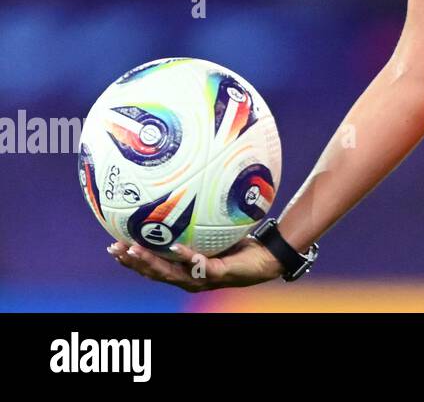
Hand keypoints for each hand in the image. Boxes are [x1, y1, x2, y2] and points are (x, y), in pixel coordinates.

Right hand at [108, 234, 283, 291]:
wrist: (266, 257)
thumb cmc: (238, 244)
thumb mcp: (213, 230)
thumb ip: (197, 219)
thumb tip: (185, 189)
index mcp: (183, 269)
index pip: (151, 266)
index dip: (130, 259)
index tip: (111, 247)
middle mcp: (188, 277)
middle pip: (153, 272)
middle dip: (132, 261)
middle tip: (115, 248)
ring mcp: (202, 279)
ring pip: (170, 273)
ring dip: (151, 262)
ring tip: (135, 249)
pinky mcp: (218, 275)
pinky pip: (200, 266)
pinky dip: (187, 258)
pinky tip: (177, 249)